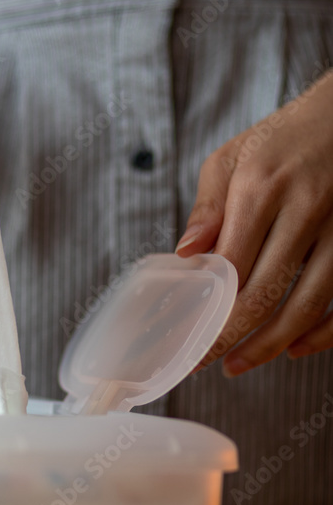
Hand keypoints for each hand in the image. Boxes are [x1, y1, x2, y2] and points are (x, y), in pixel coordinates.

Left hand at [176, 68, 332, 375]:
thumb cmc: (282, 140)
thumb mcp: (231, 158)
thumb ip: (207, 209)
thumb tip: (186, 255)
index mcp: (261, 188)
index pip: (228, 267)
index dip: (206, 311)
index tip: (186, 339)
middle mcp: (304, 210)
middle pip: (265, 294)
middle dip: (230, 339)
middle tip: (207, 362)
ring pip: (307, 306)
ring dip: (271, 345)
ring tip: (240, 364)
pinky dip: (323, 334)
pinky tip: (295, 348)